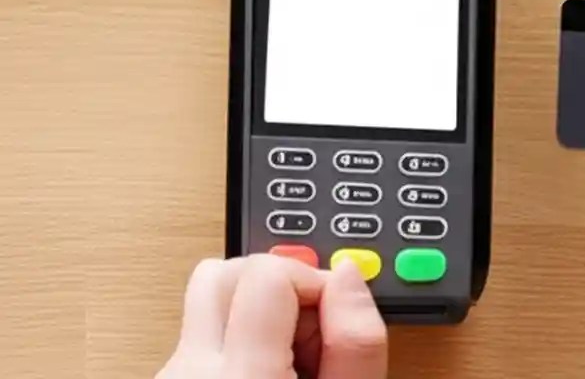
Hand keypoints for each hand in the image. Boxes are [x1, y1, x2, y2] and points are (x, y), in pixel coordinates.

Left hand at [157, 254, 387, 378]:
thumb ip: (357, 344)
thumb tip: (349, 273)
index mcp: (241, 378)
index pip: (268, 272)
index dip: (315, 282)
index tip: (333, 320)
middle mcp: (192, 370)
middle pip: (225, 270)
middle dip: (280, 285)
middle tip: (309, 338)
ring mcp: (172, 374)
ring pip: (212, 299)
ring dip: (258, 312)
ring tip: (291, 363)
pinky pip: (202, 332)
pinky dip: (239, 340)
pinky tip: (267, 376)